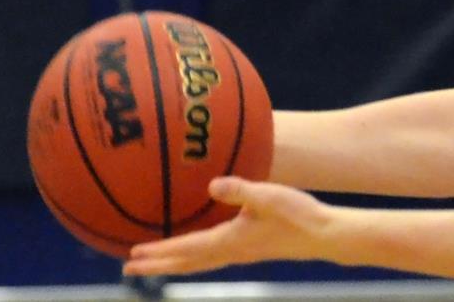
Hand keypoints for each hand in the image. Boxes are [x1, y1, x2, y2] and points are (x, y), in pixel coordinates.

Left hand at [122, 177, 330, 276]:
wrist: (325, 235)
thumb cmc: (299, 215)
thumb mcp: (269, 196)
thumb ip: (240, 190)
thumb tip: (212, 184)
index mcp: (230, 240)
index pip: (186, 249)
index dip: (159, 252)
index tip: (133, 256)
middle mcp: (231, 251)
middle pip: (185, 263)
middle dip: (156, 265)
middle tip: (128, 269)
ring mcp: (241, 253)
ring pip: (197, 263)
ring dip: (172, 264)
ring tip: (153, 264)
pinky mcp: (250, 250)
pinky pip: (211, 257)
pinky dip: (192, 258)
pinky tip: (194, 252)